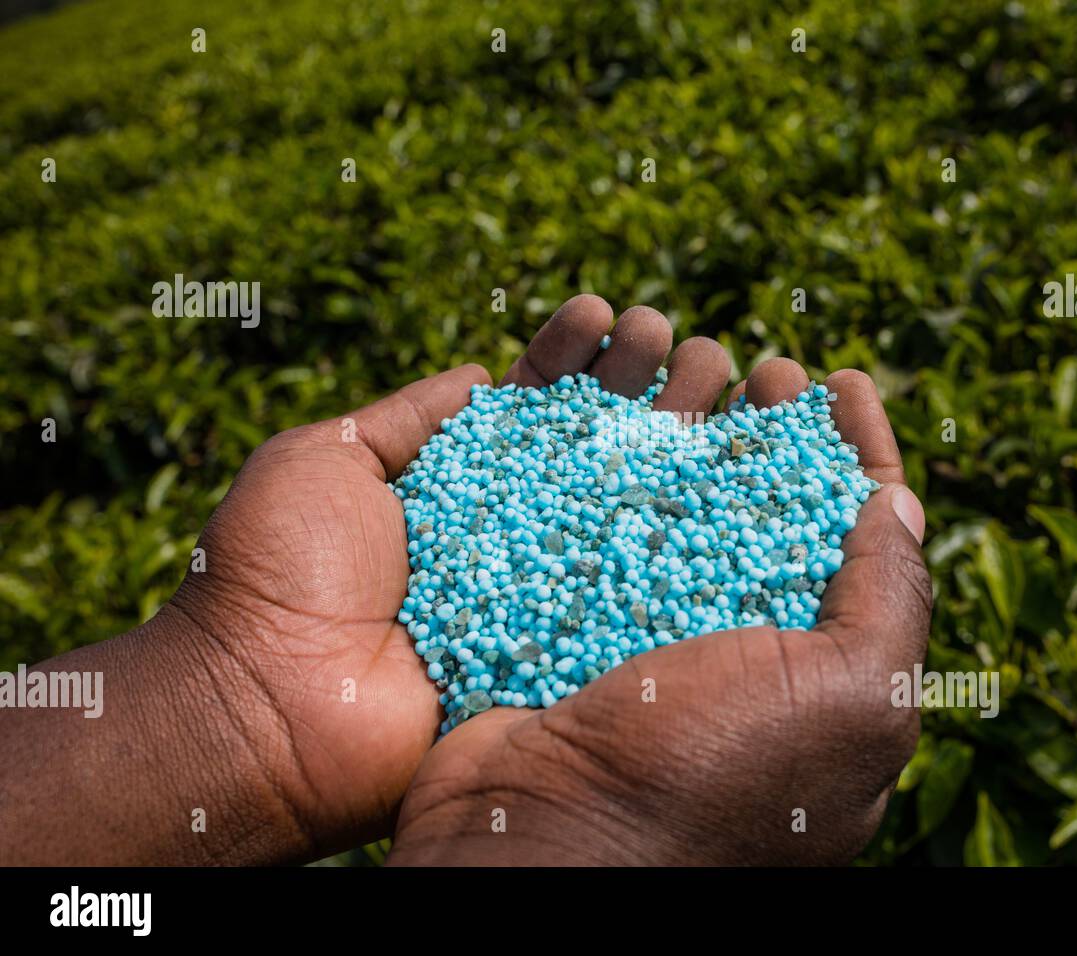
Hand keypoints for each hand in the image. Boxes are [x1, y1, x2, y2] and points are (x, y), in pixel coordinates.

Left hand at [162, 294, 734, 860]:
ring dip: (678, 441)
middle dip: (642, 388)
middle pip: (596, 451)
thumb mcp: (327, 458)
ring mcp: (545, 594)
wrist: (269, 702)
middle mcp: (512, 536)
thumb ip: (411, 418)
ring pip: (630, 509)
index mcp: (457, 487)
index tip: (604, 314)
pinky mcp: (567, 652)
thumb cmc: (280, 570)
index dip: (570, 359)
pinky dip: (689, 539)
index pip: (531, 410)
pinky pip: (637, 594)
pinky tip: (728, 476)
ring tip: (717, 374)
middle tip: (681, 339)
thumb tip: (481, 376)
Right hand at [386, 318, 931, 864]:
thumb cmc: (707, 778)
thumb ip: (888, 602)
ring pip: (687, 508)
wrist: (540, 847)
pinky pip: (602, 522)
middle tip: (767, 372)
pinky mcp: (575, 620)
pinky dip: (613, 460)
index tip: (844, 382)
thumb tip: (902, 505)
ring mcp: (653, 637)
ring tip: (696, 367)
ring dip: (699, 431)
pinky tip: (612, 407)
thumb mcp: (844, 700)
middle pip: (772, 516)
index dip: (860, 455)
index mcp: (822, 678)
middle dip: (778, 435)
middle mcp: (741, 656)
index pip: (862, 545)